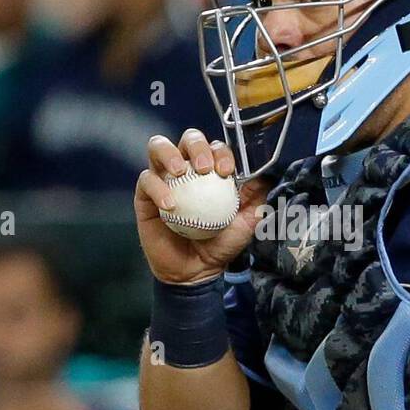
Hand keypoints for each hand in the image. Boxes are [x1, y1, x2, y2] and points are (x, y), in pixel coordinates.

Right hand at [135, 129, 269, 284]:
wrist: (196, 270)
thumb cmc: (221, 243)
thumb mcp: (246, 222)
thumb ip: (255, 198)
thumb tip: (264, 175)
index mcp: (212, 170)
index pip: (216, 147)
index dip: (221, 152)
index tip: (227, 171)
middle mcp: (187, 168)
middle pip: (189, 138)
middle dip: (198, 146)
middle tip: (205, 168)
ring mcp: (164, 178)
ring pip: (159, 147)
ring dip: (170, 153)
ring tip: (180, 171)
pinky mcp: (145, 194)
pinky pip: (146, 180)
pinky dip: (157, 188)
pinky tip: (170, 205)